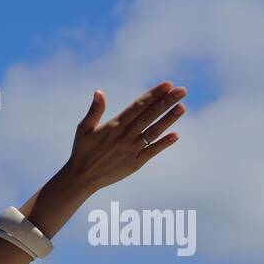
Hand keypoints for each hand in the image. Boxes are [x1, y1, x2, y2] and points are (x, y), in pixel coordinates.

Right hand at [64, 82, 185, 192]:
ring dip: (168, 119)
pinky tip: (176, 135)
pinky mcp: (134, 163)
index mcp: (114, 126)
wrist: (81, 178)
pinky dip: (163, 143)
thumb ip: (94, 111)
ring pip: (153, 131)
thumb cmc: (82, 151)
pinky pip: (151, 151)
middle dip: (166, 102)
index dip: (153, 95)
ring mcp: (131, 150)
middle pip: (149, 116)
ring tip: (182, 107)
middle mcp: (125, 136)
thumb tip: (99, 92)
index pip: (138, 106)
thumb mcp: (83, 129)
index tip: (167, 84)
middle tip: (182, 90)